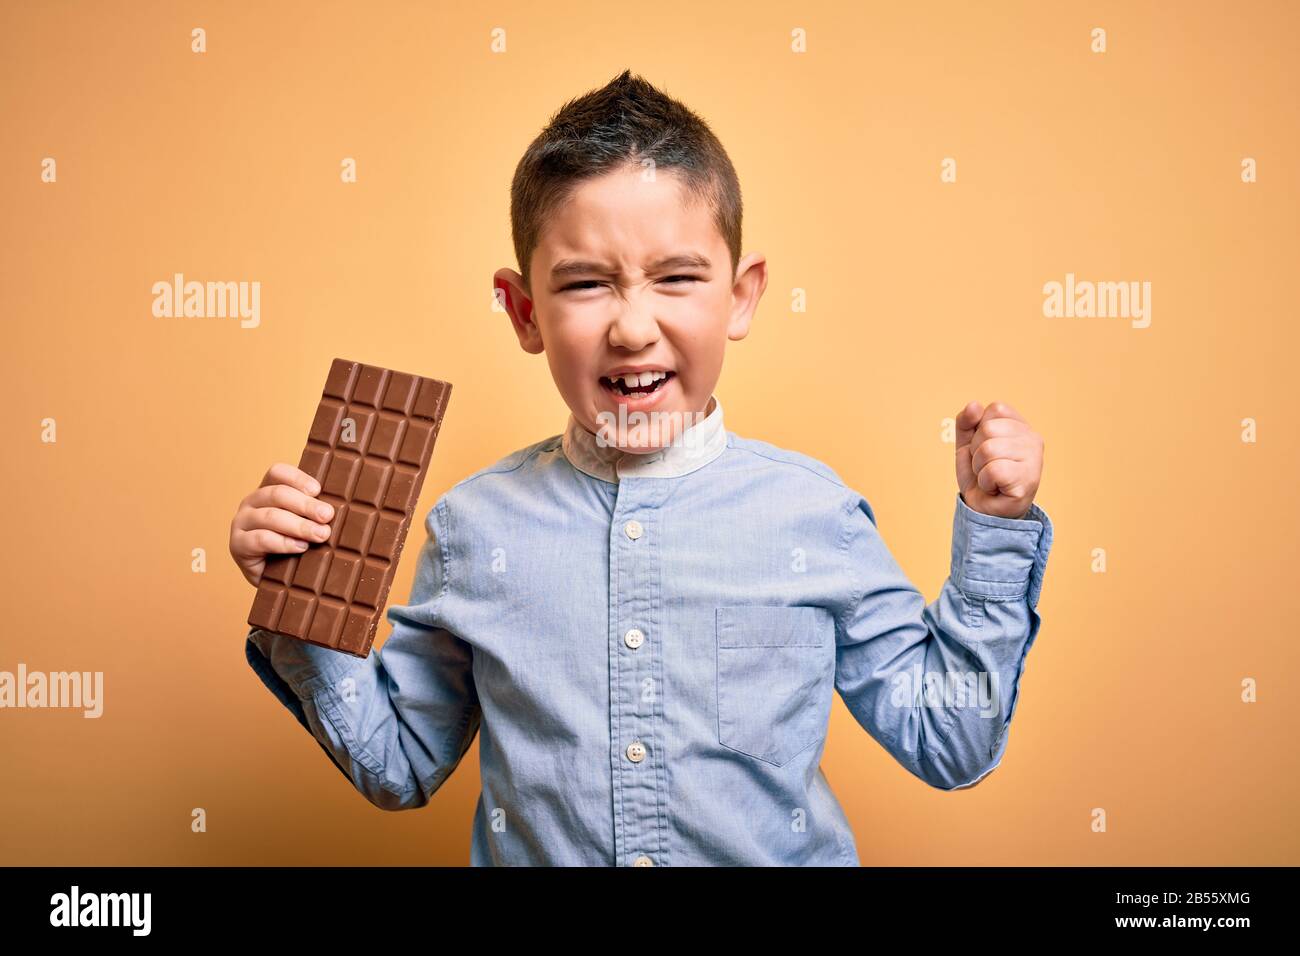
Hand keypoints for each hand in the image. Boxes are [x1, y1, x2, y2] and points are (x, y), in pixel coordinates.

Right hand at [229, 462, 335, 586]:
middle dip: (306, 505)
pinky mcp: (238, 545)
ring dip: (299, 526)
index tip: (318, 490)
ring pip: (270, 517)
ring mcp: (241, 523)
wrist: (275, 582)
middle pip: (277, 494)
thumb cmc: (294, 548)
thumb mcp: (306, 526)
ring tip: (321, 534)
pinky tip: (301, 547)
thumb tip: (338, 508)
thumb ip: (316, 513)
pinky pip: (260, 539)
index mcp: (267, 491)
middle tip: (327, 516)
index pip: (277, 473)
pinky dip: (284, 543)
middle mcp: (251, 503)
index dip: (298, 478)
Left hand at [954, 400, 1042, 519]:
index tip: (985, 449)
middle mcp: (1033, 439)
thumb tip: (975, 405)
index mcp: (1021, 426)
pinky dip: (986, 482)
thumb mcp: (966, 444)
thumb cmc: (979, 476)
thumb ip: (966, 422)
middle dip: (977, 452)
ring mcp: (1034, 460)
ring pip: (989, 449)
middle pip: (989, 429)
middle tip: (986, 468)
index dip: (979, 430)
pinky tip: (996, 488)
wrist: (984, 510)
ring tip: (990, 479)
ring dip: (980, 468)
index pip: (995, 409)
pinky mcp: (1028, 480)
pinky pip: (993, 470)